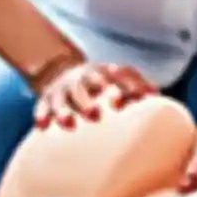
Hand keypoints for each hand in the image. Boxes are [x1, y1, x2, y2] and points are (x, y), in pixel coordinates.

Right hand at [33, 62, 155, 129]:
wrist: (62, 70)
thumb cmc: (100, 81)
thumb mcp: (116, 76)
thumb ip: (135, 84)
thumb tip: (155, 95)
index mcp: (101, 73)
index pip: (109, 78)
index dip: (115, 88)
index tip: (119, 102)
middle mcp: (80, 79)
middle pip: (83, 87)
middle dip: (87, 101)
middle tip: (94, 115)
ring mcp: (62, 89)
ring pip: (61, 98)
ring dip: (64, 110)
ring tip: (69, 124)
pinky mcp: (46, 98)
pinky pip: (41, 106)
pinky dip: (41, 114)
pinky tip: (42, 126)